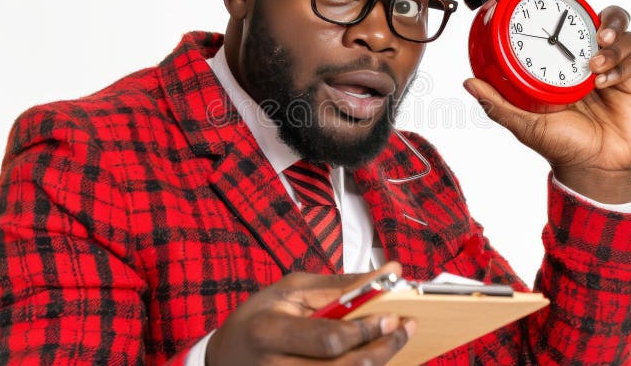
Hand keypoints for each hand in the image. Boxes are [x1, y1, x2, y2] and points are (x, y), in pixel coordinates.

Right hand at [206, 262, 414, 364]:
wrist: (226, 357)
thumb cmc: (260, 317)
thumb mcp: (291, 290)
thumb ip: (340, 285)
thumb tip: (387, 274)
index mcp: (270, 332)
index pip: (330, 339)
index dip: (366, 330)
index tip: (393, 316)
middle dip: (382, 349)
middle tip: (404, 329)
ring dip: (377, 363)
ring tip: (393, 341)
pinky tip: (371, 357)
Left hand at [465, 6, 630, 202]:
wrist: (590, 168)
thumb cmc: (559, 145)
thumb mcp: (523, 122)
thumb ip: (496, 103)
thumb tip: (469, 83)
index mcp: (563, 64)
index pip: (572, 26)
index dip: (574, 12)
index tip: (563, 12)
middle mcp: (589, 62)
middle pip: (607, 21)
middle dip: (607, 20)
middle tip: (596, 33)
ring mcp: (614, 71)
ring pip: (627, 37)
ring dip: (615, 46)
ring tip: (595, 65)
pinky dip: (624, 65)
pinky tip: (605, 83)